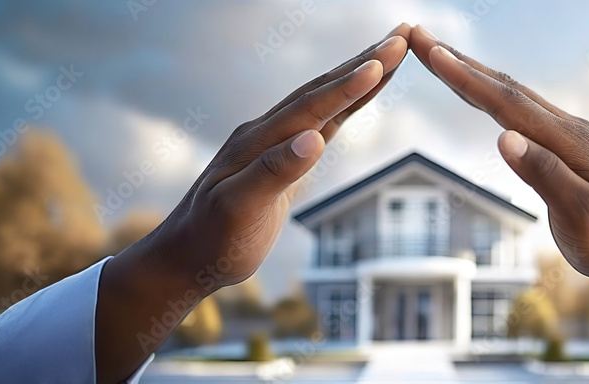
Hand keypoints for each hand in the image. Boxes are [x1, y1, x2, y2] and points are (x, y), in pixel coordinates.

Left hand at [95, 24, 411, 382]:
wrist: (186, 256)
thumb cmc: (211, 240)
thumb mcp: (238, 210)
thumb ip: (273, 172)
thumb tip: (313, 140)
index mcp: (257, 141)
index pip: (310, 106)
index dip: (347, 85)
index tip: (382, 61)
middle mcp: (266, 131)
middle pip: (321, 88)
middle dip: (363, 61)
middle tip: (402, 33)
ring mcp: (274, 141)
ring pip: (324, 99)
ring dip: (358, 73)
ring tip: (393, 50)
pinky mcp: (283, 156)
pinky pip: (323, 120)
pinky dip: (348, 101)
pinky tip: (365, 89)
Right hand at [409, 25, 588, 382]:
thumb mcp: (580, 217)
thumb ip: (545, 175)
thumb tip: (503, 137)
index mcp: (569, 141)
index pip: (506, 103)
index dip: (465, 77)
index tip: (431, 52)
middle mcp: (569, 128)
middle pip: (506, 87)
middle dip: (460, 62)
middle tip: (420, 37)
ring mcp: (570, 134)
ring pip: (513, 95)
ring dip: (475, 73)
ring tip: (440, 56)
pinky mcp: (569, 145)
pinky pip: (523, 110)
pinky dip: (493, 95)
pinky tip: (482, 93)